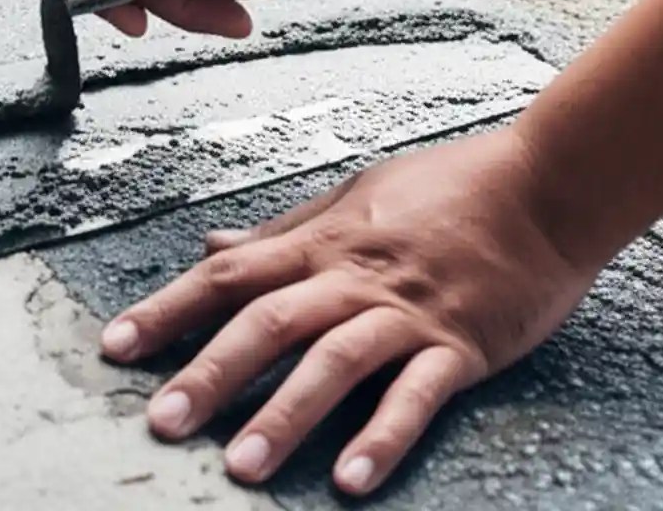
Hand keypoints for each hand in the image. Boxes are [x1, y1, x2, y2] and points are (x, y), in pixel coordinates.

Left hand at [98, 128, 600, 494]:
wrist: (547, 182)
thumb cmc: (447, 187)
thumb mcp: (351, 195)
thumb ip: (280, 231)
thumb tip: (211, 246)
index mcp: (322, 242)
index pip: (229, 276)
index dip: (168, 310)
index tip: (115, 347)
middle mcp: (353, 277)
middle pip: (268, 323)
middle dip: (211, 373)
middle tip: (163, 422)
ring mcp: (407, 312)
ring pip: (334, 362)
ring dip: (285, 415)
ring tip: (241, 467)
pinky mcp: (461, 344)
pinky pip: (417, 394)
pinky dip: (384, 436)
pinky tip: (351, 480)